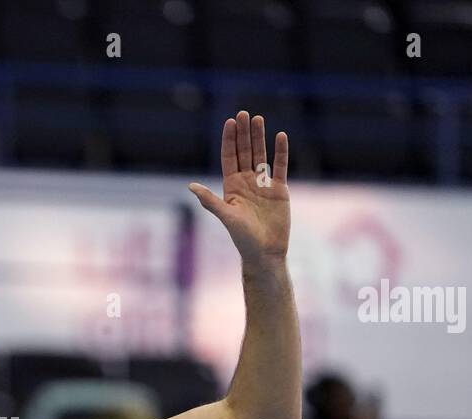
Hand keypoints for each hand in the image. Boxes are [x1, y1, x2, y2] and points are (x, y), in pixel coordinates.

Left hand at [189, 111, 289, 266]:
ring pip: (261, 155)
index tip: (230, 122)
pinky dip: (281, 152)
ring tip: (258, 118)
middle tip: (244, 113)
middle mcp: (246, 182)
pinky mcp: (280, 190)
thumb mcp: (226, 217)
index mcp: (231, 187)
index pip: (229, 157)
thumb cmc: (243, 238)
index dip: (229, 140)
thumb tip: (190, 186)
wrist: (265, 253)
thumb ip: (210, 201)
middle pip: (245, 152)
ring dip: (260, 137)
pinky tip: (280, 135)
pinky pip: (280, 166)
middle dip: (244, 133)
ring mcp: (263, 185)